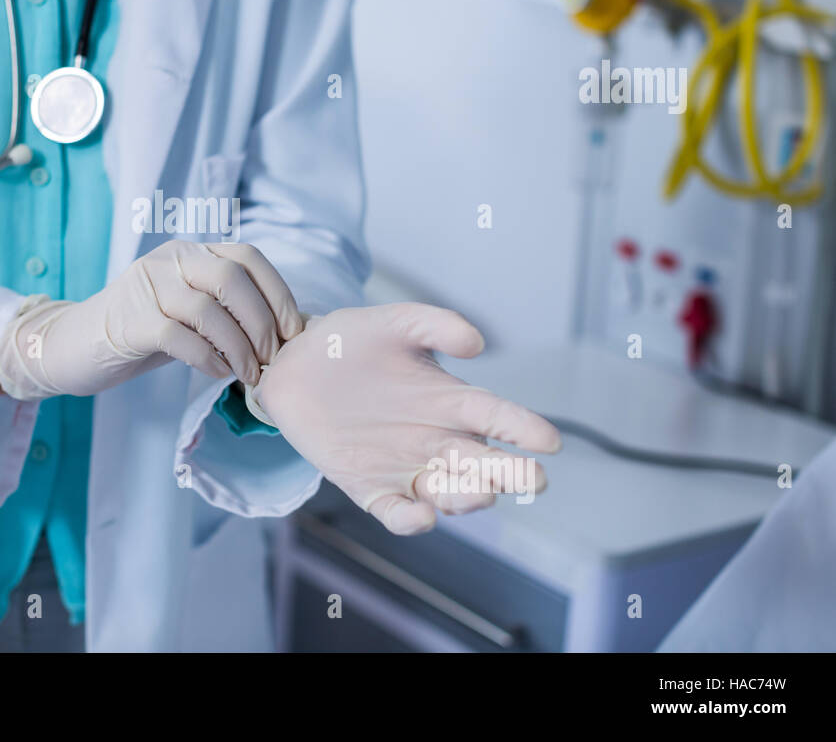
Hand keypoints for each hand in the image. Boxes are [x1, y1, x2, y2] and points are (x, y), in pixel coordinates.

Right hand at [0, 241, 303, 399]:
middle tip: (271, 358)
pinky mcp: (129, 320)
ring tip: (248, 374)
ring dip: (238, 347)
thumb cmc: (141, 332)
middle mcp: (169, 259)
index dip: (278, 293)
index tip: (293, 332)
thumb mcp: (189, 312)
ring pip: (208, 308)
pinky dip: (207, 357)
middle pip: (231, 277)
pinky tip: (218, 374)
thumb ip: (226, 309)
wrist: (74, 345)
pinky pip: (179, 336)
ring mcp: (146, 286)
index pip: (247, 257)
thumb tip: (283, 332)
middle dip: (261, 322)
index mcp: (190, 252)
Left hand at [254, 303, 560, 534]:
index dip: (523, 429)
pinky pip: (396, 510)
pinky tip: (419, 516)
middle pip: (481, 464)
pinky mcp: (370, 488)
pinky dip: (410, 519)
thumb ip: (433, 323)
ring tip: (478, 493)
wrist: (292, 365)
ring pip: (447, 493)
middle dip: (510, 475)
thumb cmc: (348, 342)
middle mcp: (435, 439)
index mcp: (449, 401)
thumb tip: (478, 343)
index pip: (496, 417)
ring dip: (466, 498)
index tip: (548, 441)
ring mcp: (404, 467)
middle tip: (532, 480)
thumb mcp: (391, 321)